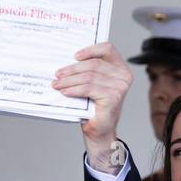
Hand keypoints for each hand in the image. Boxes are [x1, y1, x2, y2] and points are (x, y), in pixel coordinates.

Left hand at [53, 42, 131, 168]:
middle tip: (58, 74)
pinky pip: (88, 88)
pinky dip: (74, 89)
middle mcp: (123, 76)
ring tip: (58, 84)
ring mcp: (119, 87)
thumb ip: (88, 71)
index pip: (107, 49)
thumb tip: (66, 61)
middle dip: (72, 69)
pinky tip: (65, 92)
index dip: (90, 50)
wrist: (99, 131)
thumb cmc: (95, 107)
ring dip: (69, 80)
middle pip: (94, 64)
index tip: (74, 56)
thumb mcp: (93, 84)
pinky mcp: (112, 97)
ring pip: (89, 76)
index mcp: (120, 68)